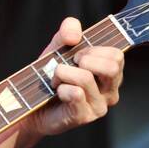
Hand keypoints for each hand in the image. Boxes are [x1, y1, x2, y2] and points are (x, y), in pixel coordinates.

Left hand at [24, 17, 123, 138]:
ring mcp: (99, 106)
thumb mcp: (59, 47)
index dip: (95, 50)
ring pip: (87, 78)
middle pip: (112, 67)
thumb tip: (74, 35)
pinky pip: (75, 93)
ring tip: (57, 79)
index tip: (78, 55)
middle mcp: (110, 91)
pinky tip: (57, 92)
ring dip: (64, 72)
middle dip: (85, 59)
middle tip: (69, 65)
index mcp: (110, 75)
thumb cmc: (50, 75)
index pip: (117, 56)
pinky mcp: (84, 116)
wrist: (32, 103)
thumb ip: (69, 31)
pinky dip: (61, 87)